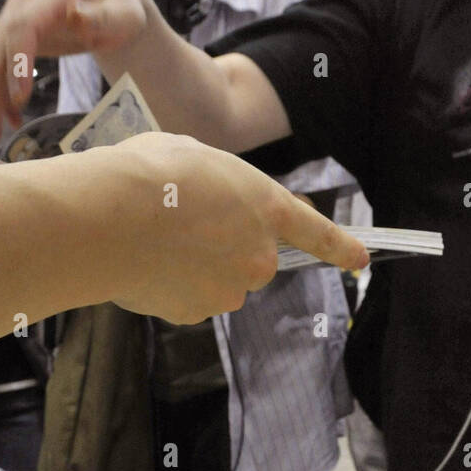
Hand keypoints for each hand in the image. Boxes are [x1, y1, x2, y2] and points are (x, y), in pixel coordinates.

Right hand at [0, 0, 150, 142]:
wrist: (109, 3)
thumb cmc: (120, 10)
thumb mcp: (121, 12)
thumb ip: (101, 16)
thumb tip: (75, 13)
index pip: (22, 27)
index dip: (16, 63)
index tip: (20, 100)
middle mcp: (22, 4)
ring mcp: (14, 18)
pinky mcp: (13, 37)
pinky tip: (10, 121)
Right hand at [96, 133, 368, 321]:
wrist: (109, 218)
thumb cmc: (148, 175)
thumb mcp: (195, 157)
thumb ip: (220, 188)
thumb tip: (212, 211)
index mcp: (265, 206)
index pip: (315, 232)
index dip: (340, 247)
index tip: (361, 261)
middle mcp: (259, 255)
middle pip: (252, 258)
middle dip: (225, 247)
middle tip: (182, 223)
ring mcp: (231, 289)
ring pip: (218, 281)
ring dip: (194, 266)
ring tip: (155, 239)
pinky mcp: (198, 313)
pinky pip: (189, 299)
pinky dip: (171, 286)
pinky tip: (145, 263)